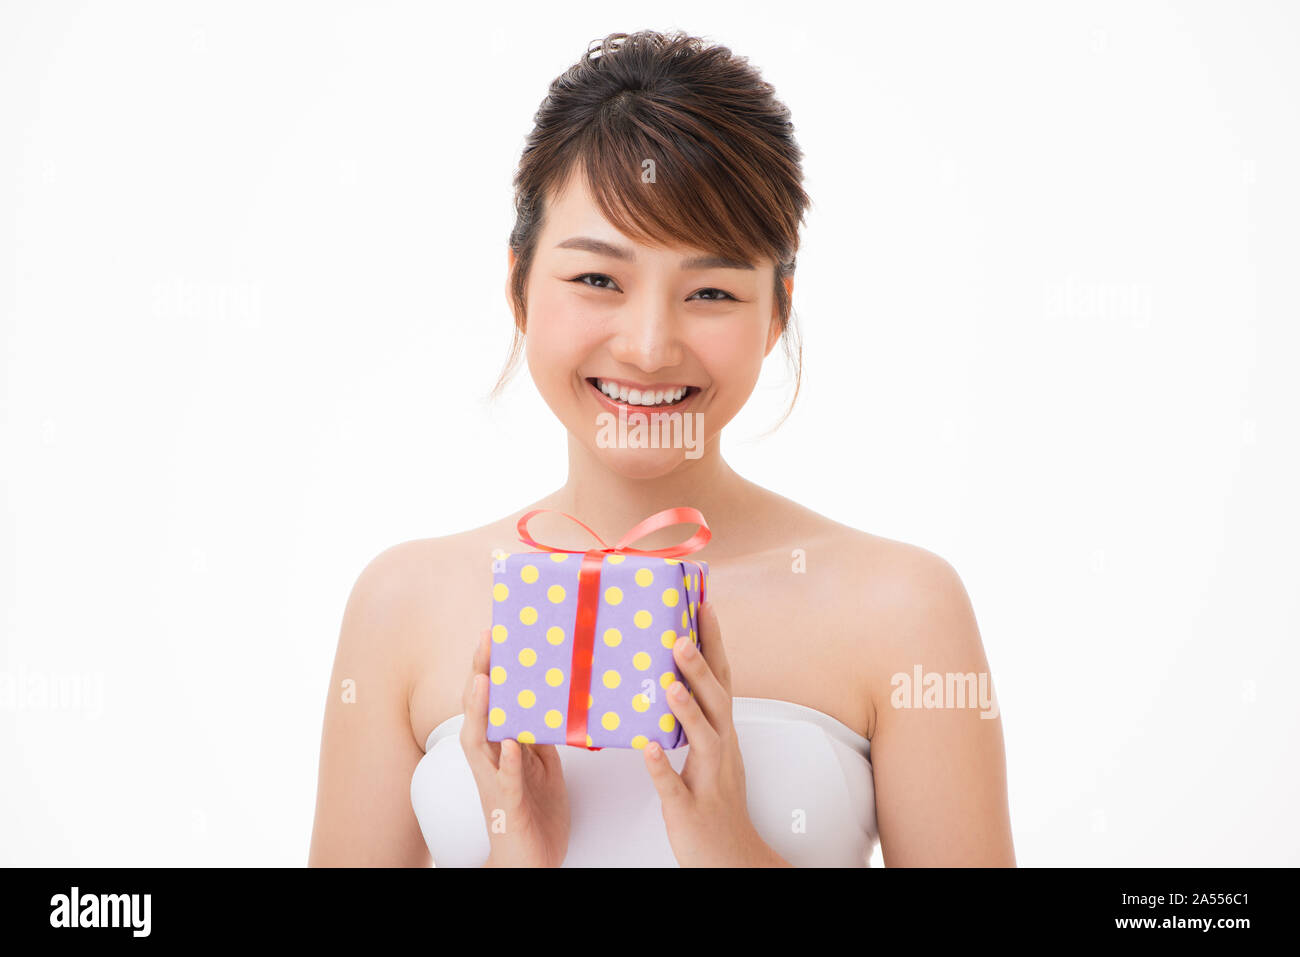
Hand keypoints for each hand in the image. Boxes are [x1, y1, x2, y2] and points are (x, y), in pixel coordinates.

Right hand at [460, 627, 569, 866]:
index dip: (490, 666)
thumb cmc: (535, 813)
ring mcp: (493, 782)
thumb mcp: (543, 764)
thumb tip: (549, 700)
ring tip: (485, 680)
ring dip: (481, 710)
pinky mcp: (507, 806)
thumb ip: (539, 733)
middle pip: (477, 709)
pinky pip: (503, 781)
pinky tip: (511, 745)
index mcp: (499, 744)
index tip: (496, 632)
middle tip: (487, 640)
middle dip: (480, 674)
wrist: (532, 862)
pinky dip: (507, 762)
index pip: (491, 698)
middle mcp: (489, 758)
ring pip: (479, 741)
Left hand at [641, 601, 790, 866]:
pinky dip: (664, 768)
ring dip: (687, 710)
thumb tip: (672, 676)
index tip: (704, 606)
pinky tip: (649, 749)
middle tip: (680, 635)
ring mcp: (708, 781)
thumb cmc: (714, 803)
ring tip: (669, 682)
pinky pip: (675, 787)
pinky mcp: (690, 809)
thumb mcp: (709, 755)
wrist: (730, 858)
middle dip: (701, 669)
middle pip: (717, 703)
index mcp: (723, 735)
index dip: (714, 645)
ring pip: (703, 740)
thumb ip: (694, 719)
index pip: (721, 681)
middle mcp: (722, 752)